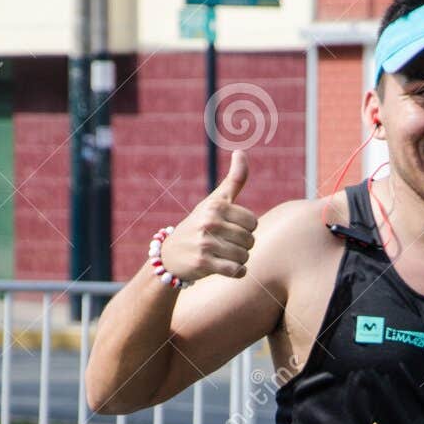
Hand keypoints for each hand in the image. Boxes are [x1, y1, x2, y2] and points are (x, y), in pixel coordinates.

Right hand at [160, 151, 257, 283]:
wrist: (171, 254)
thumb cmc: (199, 224)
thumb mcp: (215, 201)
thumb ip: (234, 179)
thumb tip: (241, 151)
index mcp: (216, 206)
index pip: (253, 222)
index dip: (246, 229)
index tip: (231, 229)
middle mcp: (210, 222)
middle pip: (250, 240)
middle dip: (242, 246)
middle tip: (225, 244)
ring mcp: (205, 243)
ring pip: (244, 257)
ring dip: (239, 260)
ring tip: (223, 255)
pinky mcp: (203, 263)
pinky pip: (236, 271)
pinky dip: (236, 272)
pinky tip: (226, 268)